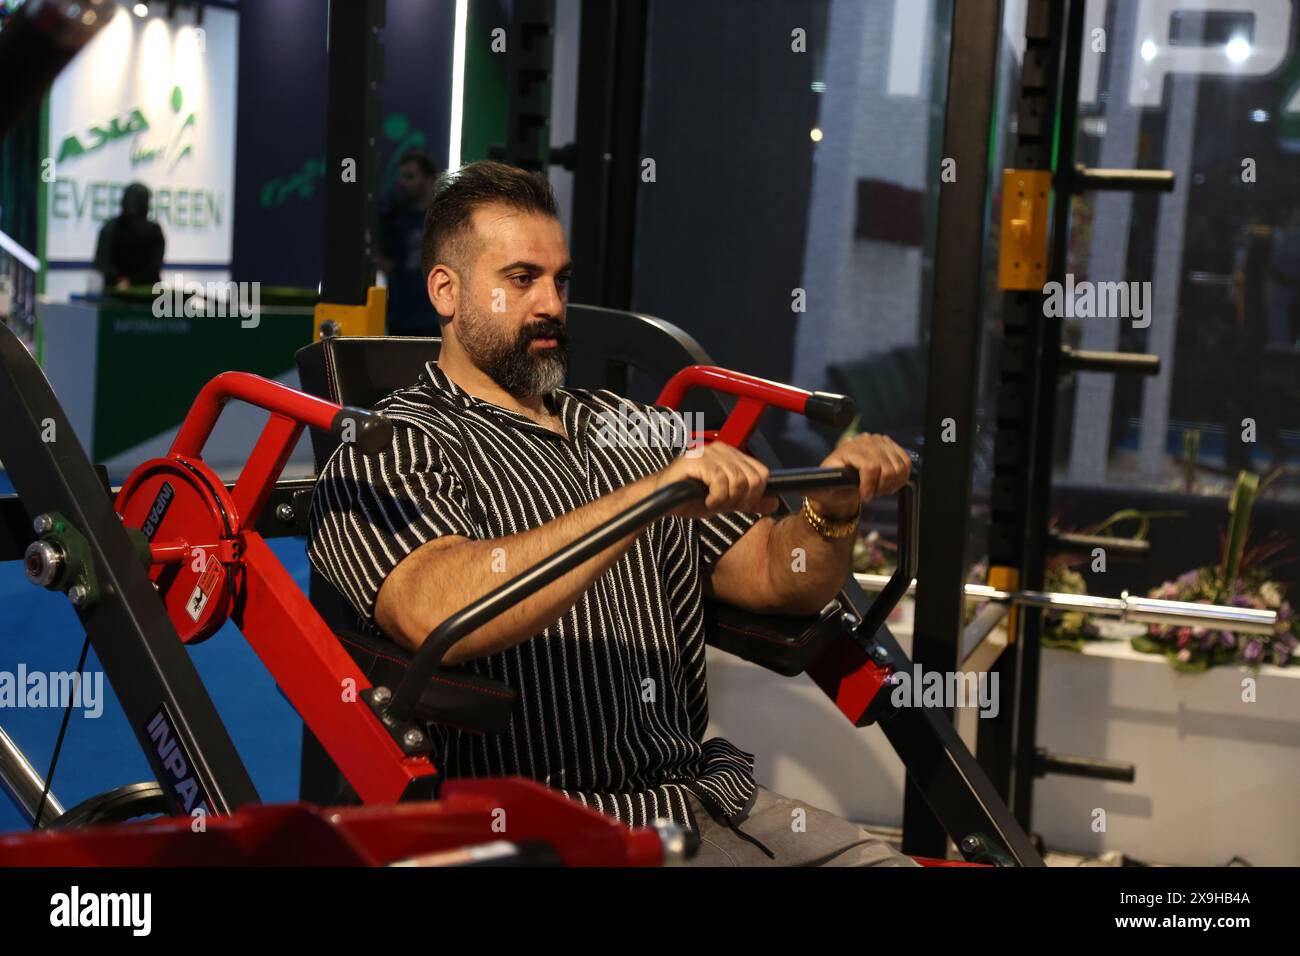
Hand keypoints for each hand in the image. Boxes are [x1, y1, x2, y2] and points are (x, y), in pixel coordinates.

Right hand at [653, 442, 779, 519]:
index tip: (737, 505)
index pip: (761, 473)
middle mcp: (722, 449)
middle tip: (723, 505)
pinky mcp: (697, 460)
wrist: (660, 501)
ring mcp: (709, 452)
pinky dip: (716, 499)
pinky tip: (706, 501)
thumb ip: (749, 501)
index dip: (754, 494)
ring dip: (726, 500)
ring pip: (738, 481)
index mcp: (731, 455)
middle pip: (754, 478)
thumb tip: (774, 503)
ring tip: (712, 503)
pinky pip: (721, 482)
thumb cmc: (689, 499)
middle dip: (741, 499)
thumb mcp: (726, 502)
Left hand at [807, 433, 910, 519]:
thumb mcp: (817, 491)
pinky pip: (906, 463)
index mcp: (847, 449)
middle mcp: (864, 441)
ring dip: (891, 483)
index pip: (870, 465)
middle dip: (881, 487)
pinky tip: (888, 484)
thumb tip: (804, 487)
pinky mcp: (891, 447)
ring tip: (878, 490)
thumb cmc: (829, 490)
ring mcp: (879, 441)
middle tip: (871, 495)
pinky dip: (901, 478)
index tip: (865, 497)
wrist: (841, 487)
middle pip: (887, 467)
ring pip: (899, 466)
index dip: (870, 485)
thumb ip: (812, 490)